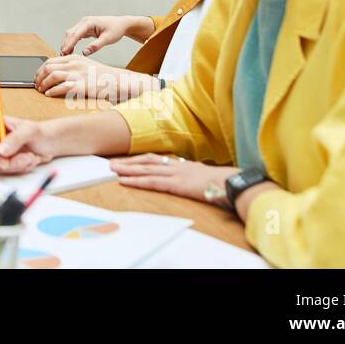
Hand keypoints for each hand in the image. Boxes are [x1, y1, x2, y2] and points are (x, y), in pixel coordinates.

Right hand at [0, 114, 52, 174]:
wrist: (49, 143)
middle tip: (27, 158)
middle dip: (9, 161)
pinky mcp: (2, 162)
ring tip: (32, 157)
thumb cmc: (40, 132)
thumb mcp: (30, 131)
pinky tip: (29, 161)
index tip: (4, 157)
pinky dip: (18, 169)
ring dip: (17, 165)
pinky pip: (4, 171)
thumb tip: (0, 151)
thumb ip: (15, 139)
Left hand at [35, 56, 150, 102]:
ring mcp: (78, 74)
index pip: (49, 61)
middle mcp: (74, 64)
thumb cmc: (101, 76)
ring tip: (41, 90)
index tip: (37, 76)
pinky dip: (52, 91)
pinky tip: (49, 94)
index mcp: (74, 58)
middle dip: (38, 77)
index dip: (40, 70)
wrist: (118, 81)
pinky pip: (61, 87)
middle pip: (48, 67)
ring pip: (52, 76)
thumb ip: (70, 67)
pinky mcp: (81, 85)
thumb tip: (54, 73)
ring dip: (43, 84)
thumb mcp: (84, 65)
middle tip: (36, 85)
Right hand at [60, 14, 155, 54]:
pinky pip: (75, 36)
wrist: (121, 24)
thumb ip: (96, 45)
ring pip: (71, 34)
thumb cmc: (116, 29)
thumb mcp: (108, 39)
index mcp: (89, 22)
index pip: (75, 34)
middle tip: (62, 56)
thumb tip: (85, 53)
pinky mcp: (85, 29)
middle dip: (65, 44)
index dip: (69, 43)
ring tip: (64, 55)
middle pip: (70, 33)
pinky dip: (71, 43)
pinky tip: (70, 51)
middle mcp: (84, 22)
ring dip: (67, 44)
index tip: (64, 52)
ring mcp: (83, 25)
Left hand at [109, 155, 237, 207]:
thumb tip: (191, 181)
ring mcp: (176, 174)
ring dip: (127, 170)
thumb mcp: (206, 178)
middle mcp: (177, 166)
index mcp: (184, 164)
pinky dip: (137, 181)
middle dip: (128, 162)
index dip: (141, 159)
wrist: (233, 183)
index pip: (157, 159)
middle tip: (111, 163)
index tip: (128, 160)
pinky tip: (125, 181)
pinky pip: (152, 182)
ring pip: (146, 169)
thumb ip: (195, 178)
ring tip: (112, 170)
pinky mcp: (176, 184)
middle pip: (147, 161)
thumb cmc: (224, 183)